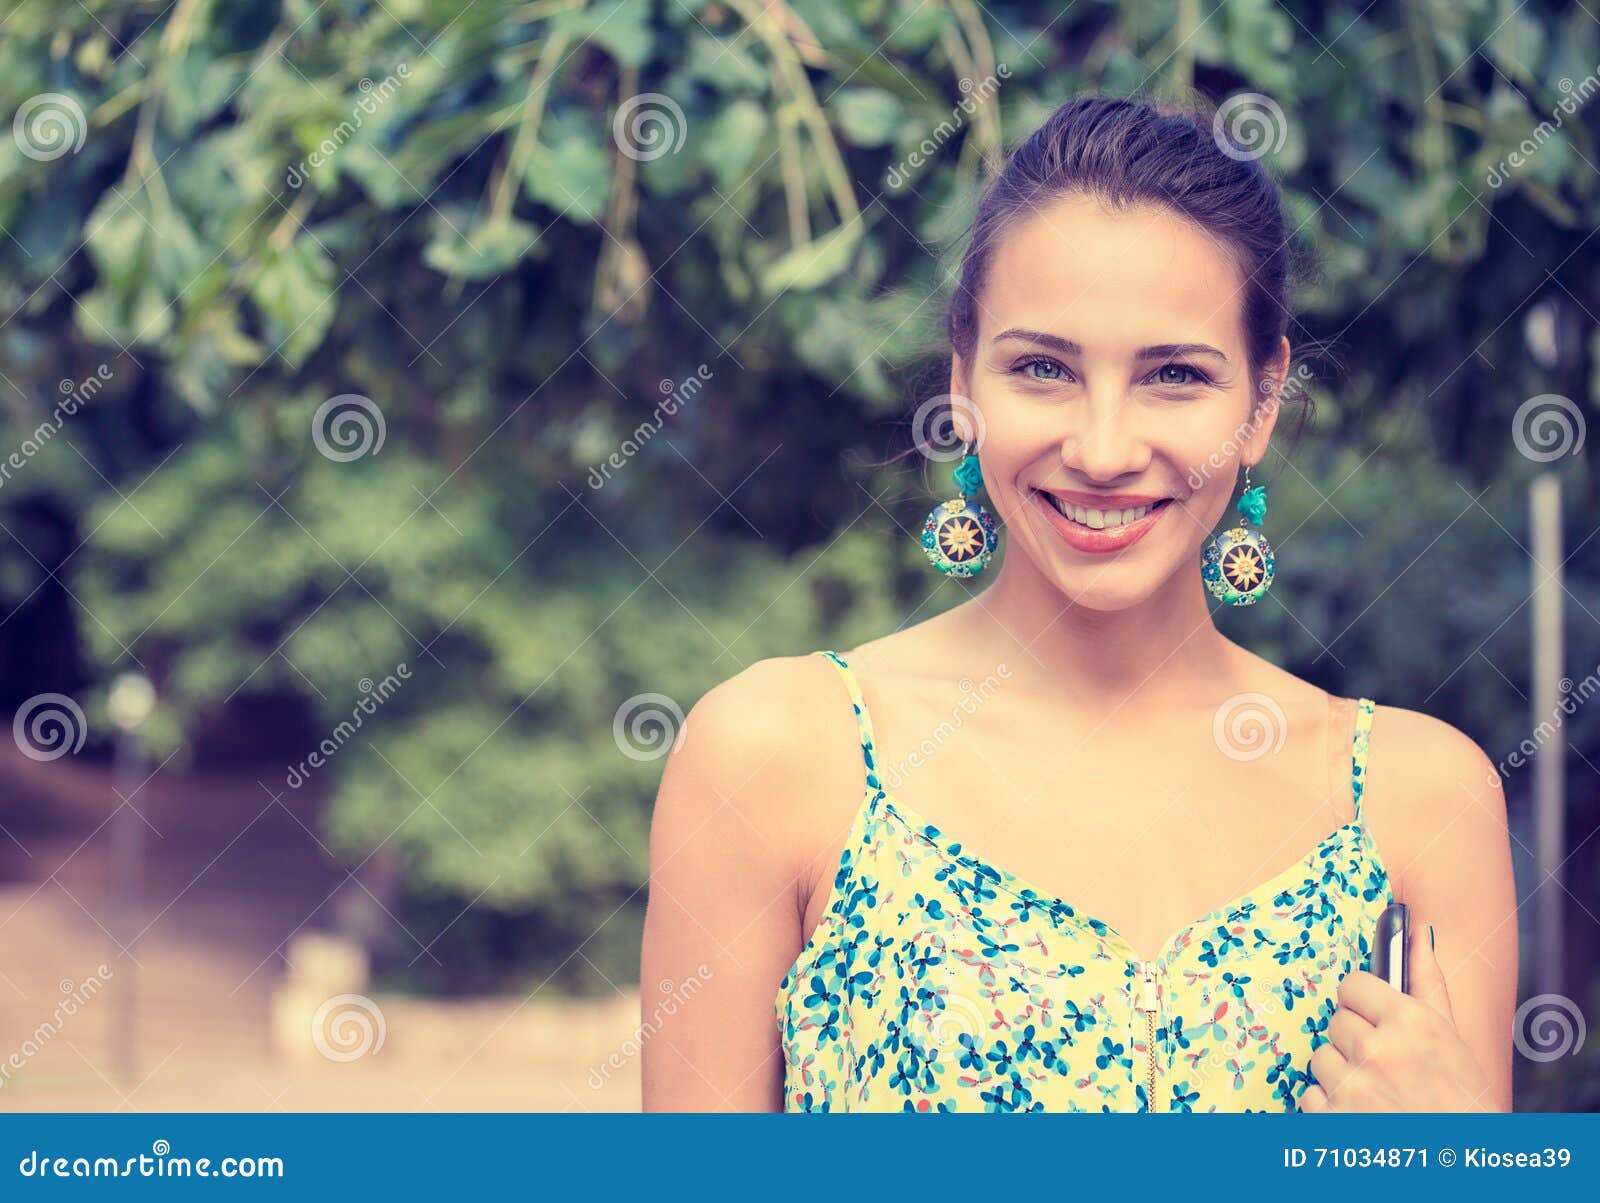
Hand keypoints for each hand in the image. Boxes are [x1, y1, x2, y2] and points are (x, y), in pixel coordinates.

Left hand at [1300, 919, 1491, 1111]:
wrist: (1462, 1168)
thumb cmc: (1464, 1106)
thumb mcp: (1452, 1041)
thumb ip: (1428, 983)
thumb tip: (1415, 932)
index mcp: (1412, 1023)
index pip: (1352, 985)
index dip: (1363, 1002)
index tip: (1373, 1015)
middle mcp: (1378, 1050)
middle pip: (1336, 1022)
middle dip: (1356, 1042)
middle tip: (1387, 1067)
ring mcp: (1353, 1087)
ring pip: (1320, 1058)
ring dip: (1342, 1075)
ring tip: (1378, 1096)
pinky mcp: (1332, 1120)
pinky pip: (1310, 1096)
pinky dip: (1329, 1108)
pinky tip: (1362, 1117)